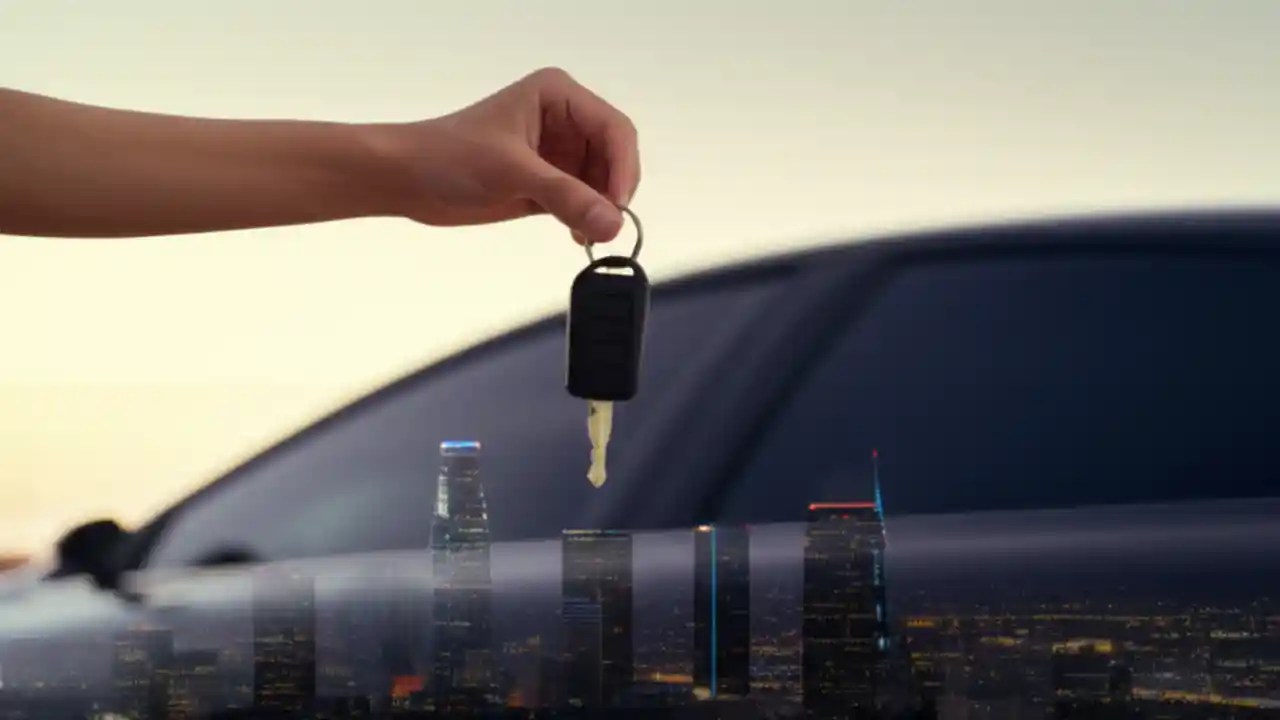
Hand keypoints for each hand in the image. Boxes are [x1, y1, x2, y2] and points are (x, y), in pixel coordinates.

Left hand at [386, 67, 640, 245]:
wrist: (406, 179)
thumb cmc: (449, 157)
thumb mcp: (512, 172)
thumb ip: (566, 197)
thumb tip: (613, 224)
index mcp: (558, 96)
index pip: (614, 129)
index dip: (623, 168)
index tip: (618, 206)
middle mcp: (563, 119)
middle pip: (614, 157)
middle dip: (612, 191)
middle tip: (605, 226)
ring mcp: (557, 151)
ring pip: (601, 182)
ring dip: (600, 209)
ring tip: (585, 233)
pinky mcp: (547, 181)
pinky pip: (583, 200)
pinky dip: (585, 218)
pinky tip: (576, 234)